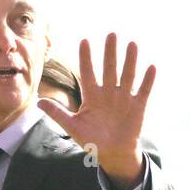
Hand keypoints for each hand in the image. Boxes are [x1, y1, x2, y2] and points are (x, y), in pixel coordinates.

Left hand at [37, 33, 155, 189]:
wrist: (112, 154)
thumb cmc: (91, 141)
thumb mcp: (73, 126)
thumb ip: (57, 113)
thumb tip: (38, 102)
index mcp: (92, 96)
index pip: (87, 73)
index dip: (86, 58)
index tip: (84, 41)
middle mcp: (108, 93)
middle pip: (109, 68)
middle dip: (110, 52)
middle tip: (111, 34)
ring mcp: (123, 98)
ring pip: (127, 75)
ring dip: (130, 60)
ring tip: (131, 44)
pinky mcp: (137, 106)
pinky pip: (143, 90)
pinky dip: (147, 80)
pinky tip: (151, 67)